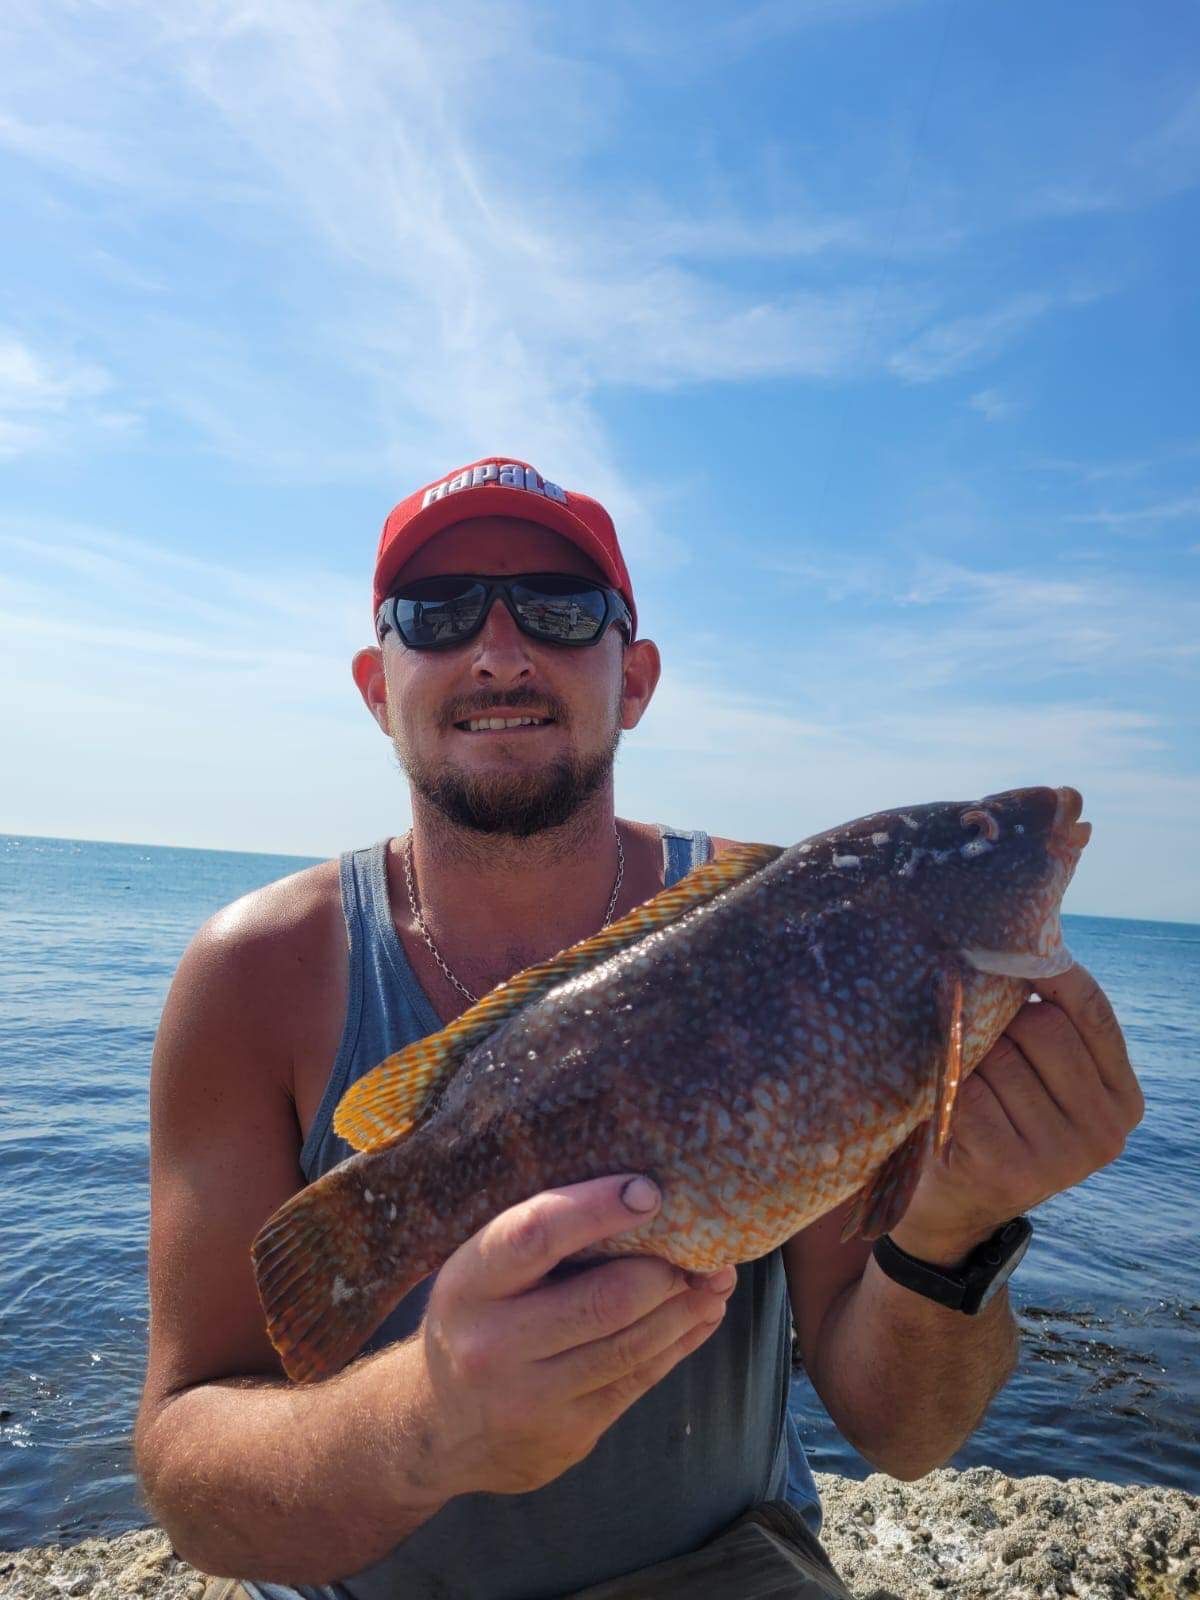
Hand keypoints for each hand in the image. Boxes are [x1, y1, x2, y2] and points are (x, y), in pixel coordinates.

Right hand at [409, 1174, 735, 1497]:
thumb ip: (543, 1238)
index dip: (597, 1208)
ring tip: (716, 1279)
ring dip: (686, 1308)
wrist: (438, 1426)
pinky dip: (679, 1344)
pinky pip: (638, 1381)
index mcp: (470, 1282)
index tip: (649, 1190)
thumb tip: (644, 1198)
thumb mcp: (483, 1270)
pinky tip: (700, 1317)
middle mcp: (493, 1343)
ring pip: (632, 1344)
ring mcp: (531, 1398)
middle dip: (666, 1270)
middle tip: (702, 1246)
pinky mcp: (567, 1436)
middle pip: (605, 1299)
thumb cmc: (477, 1317)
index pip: (536, 1234)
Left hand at [890, 964, 1144, 1267]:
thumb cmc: (991, 1116)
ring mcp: (1063, 1158)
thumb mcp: (1036, 1074)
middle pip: (1042, 1026)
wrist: (951, 1206)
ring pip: (999, 1056)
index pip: (1092, 1011)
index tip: (1009, 955)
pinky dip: (947, 1089)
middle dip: (997, 1022)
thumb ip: (1047, 1021)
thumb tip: (1027, 944)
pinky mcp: (1013, 1171)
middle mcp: (1106, 1132)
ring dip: (966, 1057)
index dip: (1049, 974)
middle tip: (972, 1041)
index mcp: (1123, 1100)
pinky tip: (945, 1109)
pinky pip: (968, 1092)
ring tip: (959, 1080)